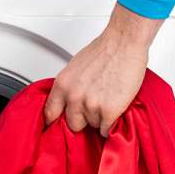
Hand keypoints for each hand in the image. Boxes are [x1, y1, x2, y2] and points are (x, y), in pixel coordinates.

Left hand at [43, 5, 162, 135]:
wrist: (124, 43)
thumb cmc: (105, 50)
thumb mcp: (75, 68)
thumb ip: (70, 87)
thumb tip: (70, 102)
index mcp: (62, 84)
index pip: (50, 113)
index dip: (57, 121)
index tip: (61, 125)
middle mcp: (73, 96)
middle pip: (73, 124)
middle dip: (83, 119)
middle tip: (94, 109)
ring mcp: (90, 105)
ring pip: (93, 126)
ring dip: (101, 118)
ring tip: (109, 100)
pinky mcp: (109, 111)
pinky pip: (106, 130)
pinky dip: (112, 125)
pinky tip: (115, 111)